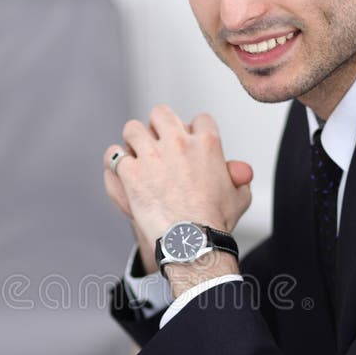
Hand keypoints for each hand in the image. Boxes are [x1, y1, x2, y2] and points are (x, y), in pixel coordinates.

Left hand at [103, 105, 252, 274]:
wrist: (191, 241)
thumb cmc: (215, 223)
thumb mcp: (238, 197)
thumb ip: (239, 179)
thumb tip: (241, 170)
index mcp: (207, 144)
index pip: (199, 119)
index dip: (193, 130)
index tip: (189, 143)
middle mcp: (178, 143)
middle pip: (161, 114)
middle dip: (158, 125)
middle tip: (157, 142)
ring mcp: (152, 156)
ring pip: (133, 129)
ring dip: (133, 140)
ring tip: (136, 153)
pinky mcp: (132, 172)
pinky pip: (114, 155)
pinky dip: (116, 162)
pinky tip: (121, 170)